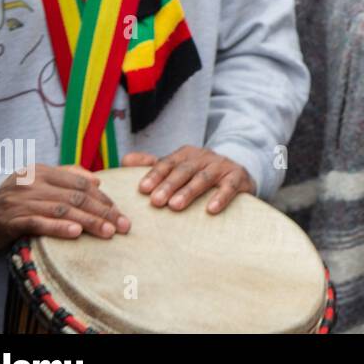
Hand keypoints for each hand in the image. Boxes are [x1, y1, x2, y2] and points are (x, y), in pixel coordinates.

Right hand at [0, 164, 130, 252]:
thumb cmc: (17, 198)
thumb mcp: (41, 182)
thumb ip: (68, 177)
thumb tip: (98, 181)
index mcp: (44, 171)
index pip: (81, 183)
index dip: (104, 198)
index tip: (121, 212)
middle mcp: (33, 183)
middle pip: (76, 197)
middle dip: (103, 212)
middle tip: (124, 226)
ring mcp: (21, 201)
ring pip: (62, 210)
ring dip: (88, 221)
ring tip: (108, 232)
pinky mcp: (10, 220)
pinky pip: (38, 223)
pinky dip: (58, 227)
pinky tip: (75, 233)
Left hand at [123, 146, 254, 213]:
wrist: (238, 174)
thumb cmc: (200, 174)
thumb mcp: (178, 166)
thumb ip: (152, 165)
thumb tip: (125, 160)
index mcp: (186, 154)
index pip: (167, 162)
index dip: (155, 174)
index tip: (142, 189)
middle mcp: (204, 157)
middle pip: (184, 170)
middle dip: (169, 185)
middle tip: (155, 201)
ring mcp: (222, 166)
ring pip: (204, 178)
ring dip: (189, 191)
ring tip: (175, 206)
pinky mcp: (238, 177)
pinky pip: (229, 186)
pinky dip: (221, 196)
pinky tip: (211, 209)